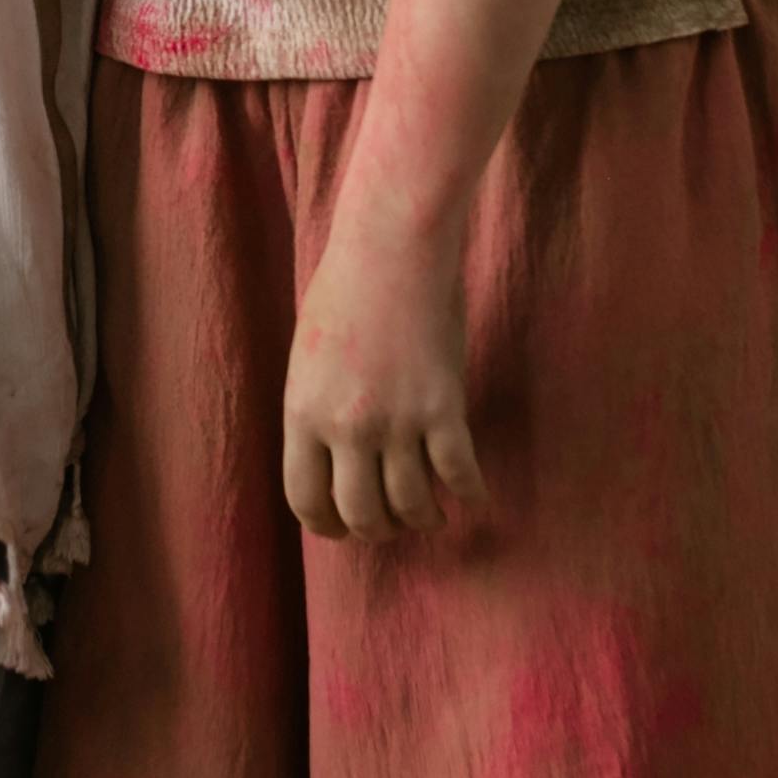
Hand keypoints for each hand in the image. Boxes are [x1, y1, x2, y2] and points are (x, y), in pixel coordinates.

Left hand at [280, 221, 487, 542]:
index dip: (327, 526)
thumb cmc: (346, 289)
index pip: (307, 499)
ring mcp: (397, 420)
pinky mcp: (443, 407)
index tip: (343, 530)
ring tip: (430, 515)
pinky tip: (474, 499)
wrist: (392, 247)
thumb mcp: (308, 358)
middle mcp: (347, 426)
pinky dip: (469, 494)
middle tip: (392, 525)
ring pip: (411, 503)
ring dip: (422, 518)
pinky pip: (458, 473)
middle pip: (362, 514)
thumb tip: (332, 460)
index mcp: (303, 413)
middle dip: (378, 531)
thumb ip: (316, 411)